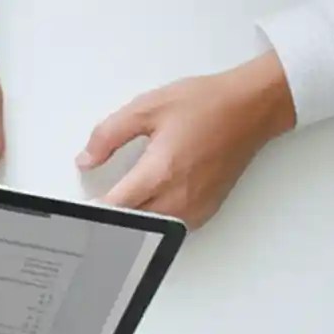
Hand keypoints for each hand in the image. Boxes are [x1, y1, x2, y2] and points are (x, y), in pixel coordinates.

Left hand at [77, 51, 295, 228]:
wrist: (252, 107)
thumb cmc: (207, 104)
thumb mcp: (147, 108)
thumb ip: (108, 136)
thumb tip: (85, 160)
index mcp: (160, 173)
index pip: (113, 207)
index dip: (93, 207)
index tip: (81, 203)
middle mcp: (178, 197)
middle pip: (130, 223)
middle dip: (111, 214)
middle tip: (99, 199)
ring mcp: (194, 208)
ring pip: (150, 229)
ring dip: (134, 218)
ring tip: (123, 199)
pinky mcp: (205, 211)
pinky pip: (170, 226)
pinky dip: (155, 219)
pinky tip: (148, 201)